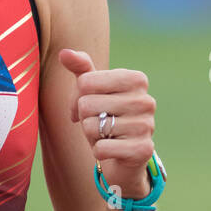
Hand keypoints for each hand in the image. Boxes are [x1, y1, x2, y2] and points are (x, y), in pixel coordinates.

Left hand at [59, 49, 155, 198]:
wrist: (123, 157)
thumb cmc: (105, 118)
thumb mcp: (92, 91)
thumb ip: (81, 69)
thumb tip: (64, 53)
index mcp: (136, 79)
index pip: (85, 82)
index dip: (77, 98)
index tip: (89, 107)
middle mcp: (145, 100)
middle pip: (86, 104)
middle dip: (85, 118)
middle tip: (99, 124)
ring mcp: (147, 125)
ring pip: (91, 127)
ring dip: (92, 136)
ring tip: (107, 136)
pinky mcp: (143, 150)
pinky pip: (101, 149)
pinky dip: (99, 152)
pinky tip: (112, 151)